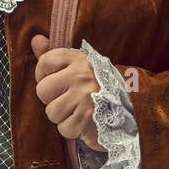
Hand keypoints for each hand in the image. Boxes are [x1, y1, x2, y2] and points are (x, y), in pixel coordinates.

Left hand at [30, 33, 103, 150]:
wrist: (132, 109)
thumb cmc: (96, 87)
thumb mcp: (78, 65)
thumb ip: (53, 54)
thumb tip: (35, 39)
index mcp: (79, 58)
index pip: (44, 62)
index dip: (44, 75)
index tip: (58, 81)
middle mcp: (82, 75)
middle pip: (42, 90)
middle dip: (52, 99)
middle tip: (68, 99)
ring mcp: (85, 96)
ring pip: (51, 112)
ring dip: (62, 116)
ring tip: (77, 111)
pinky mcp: (88, 118)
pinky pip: (64, 128)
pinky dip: (72, 129)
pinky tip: (83, 122)